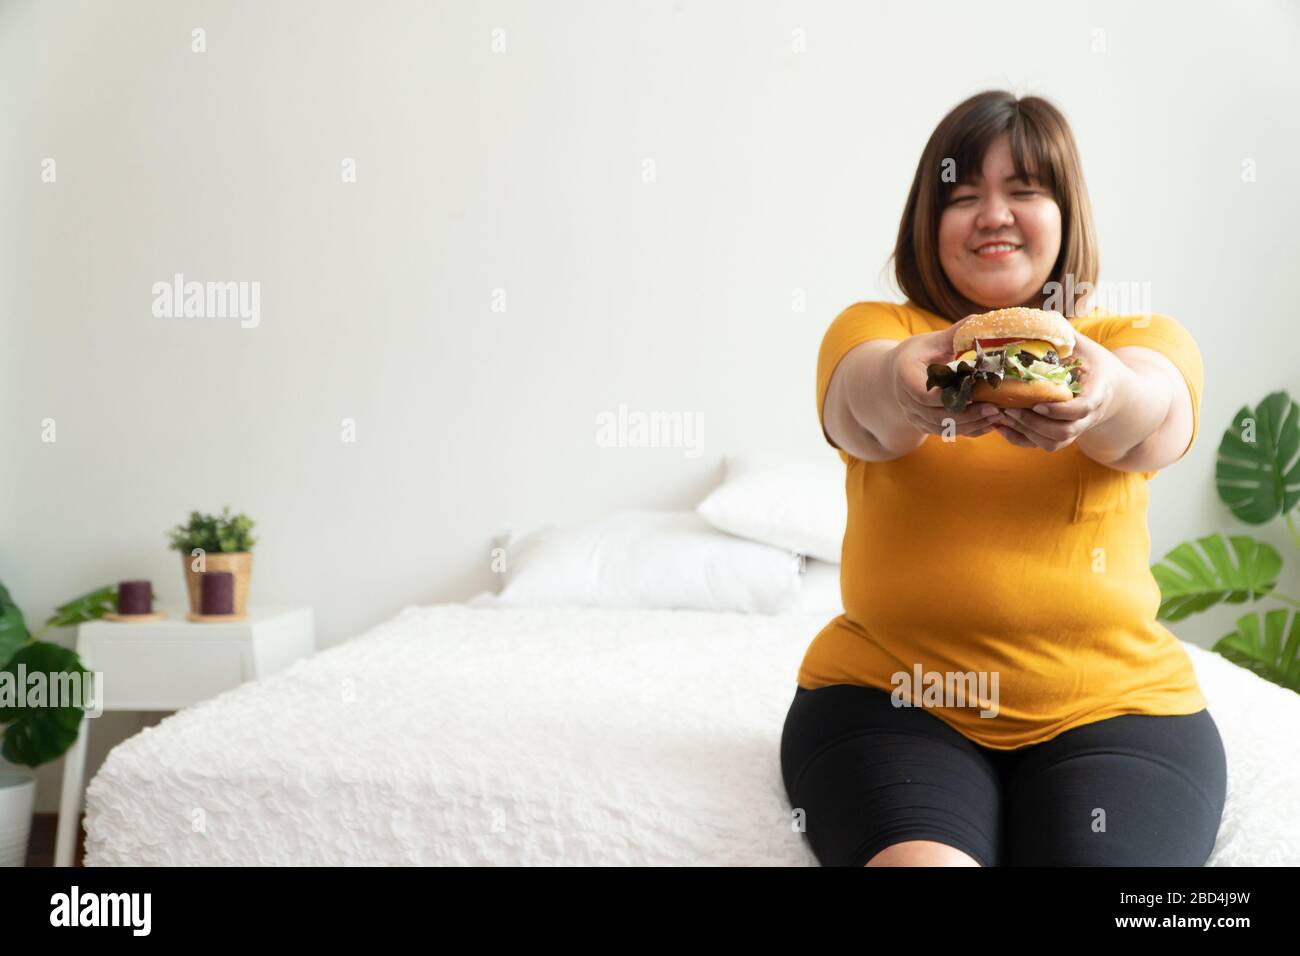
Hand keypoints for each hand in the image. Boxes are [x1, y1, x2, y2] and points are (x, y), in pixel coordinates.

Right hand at [888, 318, 1002, 438]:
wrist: (895, 374)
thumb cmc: (917, 353)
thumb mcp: (932, 341)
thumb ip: (955, 334)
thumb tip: (980, 320)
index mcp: (905, 376)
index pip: (924, 394)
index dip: (948, 397)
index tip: (974, 393)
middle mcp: (906, 400)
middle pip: (937, 415)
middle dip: (968, 414)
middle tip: (995, 407)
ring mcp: (914, 415)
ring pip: (943, 427)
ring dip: (971, 424)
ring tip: (996, 416)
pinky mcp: (924, 425)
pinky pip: (946, 432)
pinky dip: (968, 430)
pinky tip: (988, 423)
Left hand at [992, 328, 1122, 450]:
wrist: (1115, 391)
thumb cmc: (1096, 365)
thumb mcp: (1086, 347)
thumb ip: (1065, 334)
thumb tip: (1043, 315)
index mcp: (1097, 392)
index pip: (1082, 408)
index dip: (1059, 410)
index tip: (1037, 403)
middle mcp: (1088, 416)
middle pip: (1063, 431)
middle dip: (1034, 423)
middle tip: (1008, 409)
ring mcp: (1076, 429)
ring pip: (1052, 442)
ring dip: (1025, 432)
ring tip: (1002, 415)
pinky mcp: (1064, 436)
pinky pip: (1043, 446)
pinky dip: (1022, 440)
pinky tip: (1001, 425)